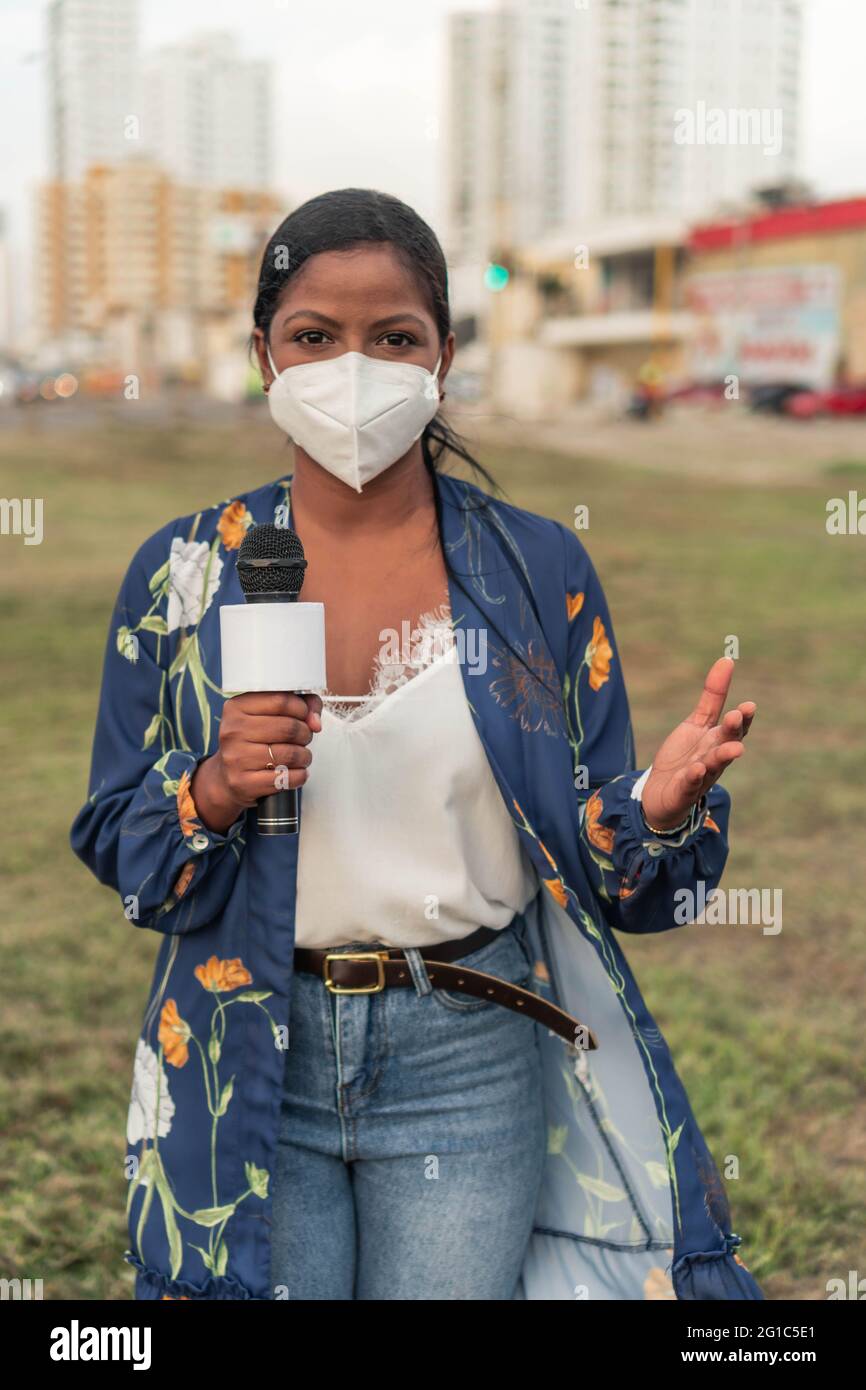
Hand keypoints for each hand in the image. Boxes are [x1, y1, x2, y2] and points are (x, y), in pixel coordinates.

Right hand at [190, 691, 322, 834]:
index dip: (302, 709)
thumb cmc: (255, 741)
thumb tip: (315, 723)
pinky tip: (295, 772)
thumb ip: (301, 705)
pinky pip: (286, 778)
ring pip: (290, 754)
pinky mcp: (243, 783)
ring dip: (305, 756)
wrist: (228, 777)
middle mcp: (232, 731)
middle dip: (305, 734)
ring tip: (301, 756)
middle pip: (289, 727)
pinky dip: (300, 776)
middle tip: (303, 739)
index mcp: (236, 707)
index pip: (282, 700)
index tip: (304, 717)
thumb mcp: (271, 714)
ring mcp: (235, 758)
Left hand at [640, 657, 755, 831]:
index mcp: (719, 740)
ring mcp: (702, 776)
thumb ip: (713, 695)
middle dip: (733, 730)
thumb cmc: (686, 755)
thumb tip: (727, 659)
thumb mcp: (698, 722)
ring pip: (714, 765)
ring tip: (734, 749)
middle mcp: (714, 758)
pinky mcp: (684, 791)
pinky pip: (690, 784)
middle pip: (727, 743)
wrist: (661, 793)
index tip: (748, 705)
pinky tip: (697, 769)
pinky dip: (694, 777)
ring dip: (722, 756)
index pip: (735, 728)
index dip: (743, 718)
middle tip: (737, 715)